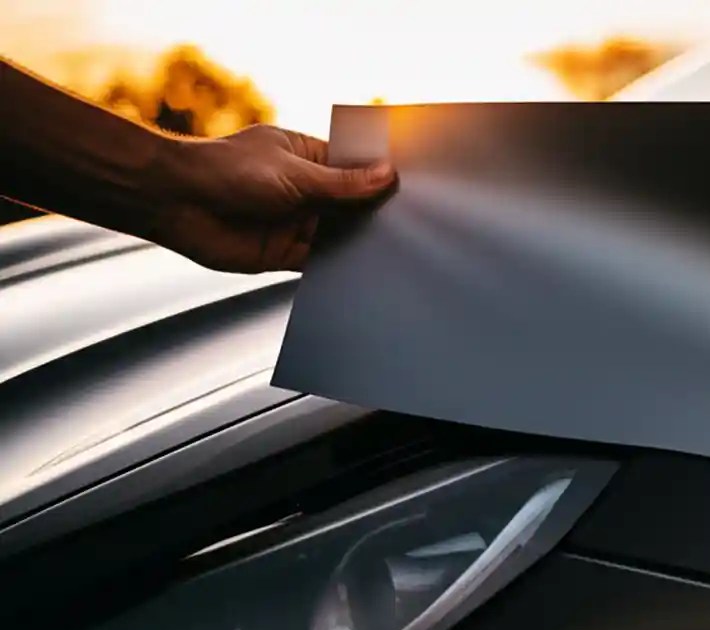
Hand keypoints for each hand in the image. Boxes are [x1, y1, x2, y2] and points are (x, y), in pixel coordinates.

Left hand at [149, 124, 395, 272]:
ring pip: (338, 234)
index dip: (378, 177)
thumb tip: (386, 174)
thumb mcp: (294, 172)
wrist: (175, 202)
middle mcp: (303, 190)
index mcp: (306, 156)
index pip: (353, 167)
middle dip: (371, 211)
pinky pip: (319, 262)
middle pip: (349, 204)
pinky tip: (359, 268)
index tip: (409, 186)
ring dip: (356, 241)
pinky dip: (337, 266)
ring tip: (388, 246)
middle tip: (405, 219)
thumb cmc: (224, 171)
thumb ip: (342, 182)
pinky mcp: (283, 253)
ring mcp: (294, 222)